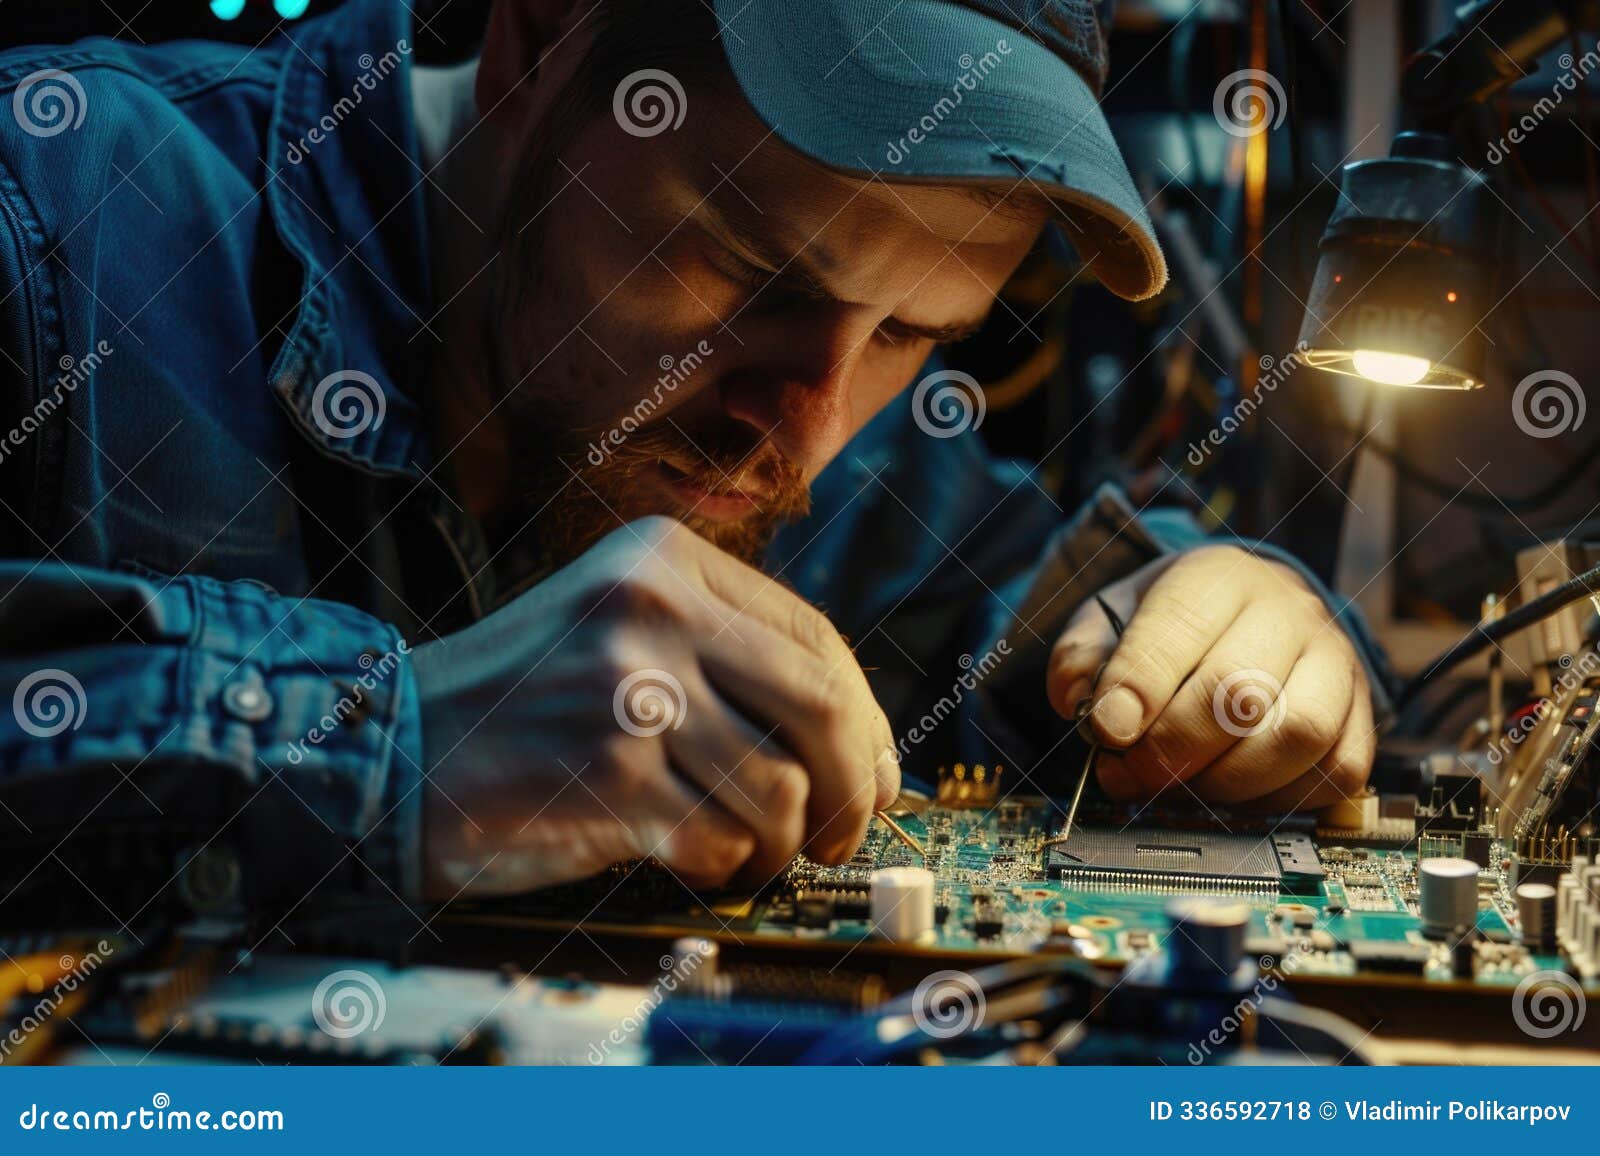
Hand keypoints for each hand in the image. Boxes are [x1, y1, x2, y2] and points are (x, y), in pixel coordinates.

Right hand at [412, 516, 896, 899]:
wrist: (392, 745)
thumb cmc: (519, 703)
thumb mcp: (620, 631)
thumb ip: (727, 659)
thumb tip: (860, 746)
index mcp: (665, 559)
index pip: (816, 638)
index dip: (866, 719)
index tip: (876, 774)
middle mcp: (653, 607)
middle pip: (821, 706)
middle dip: (853, 788)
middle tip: (844, 832)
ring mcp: (631, 685)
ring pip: (781, 785)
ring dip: (779, 841)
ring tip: (748, 851)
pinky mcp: (610, 769)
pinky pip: (721, 835)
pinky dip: (721, 862)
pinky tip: (691, 854)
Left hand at [1045, 545, 1374, 810]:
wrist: (1247, 611)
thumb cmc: (1173, 623)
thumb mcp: (1110, 617)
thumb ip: (1083, 658)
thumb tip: (1082, 706)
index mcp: (1216, 576)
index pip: (1182, 626)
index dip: (1140, 686)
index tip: (1107, 729)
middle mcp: (1287, 611)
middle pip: (1240, 690)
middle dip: (1172, 749)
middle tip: (1128, 774)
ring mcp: (1335, 661)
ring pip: (1300, 734)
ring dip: (1228, 781)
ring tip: (1180, 789)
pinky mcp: (1362, 713)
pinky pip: (1338, 771)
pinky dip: (1281, 799)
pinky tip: (1235, 795)